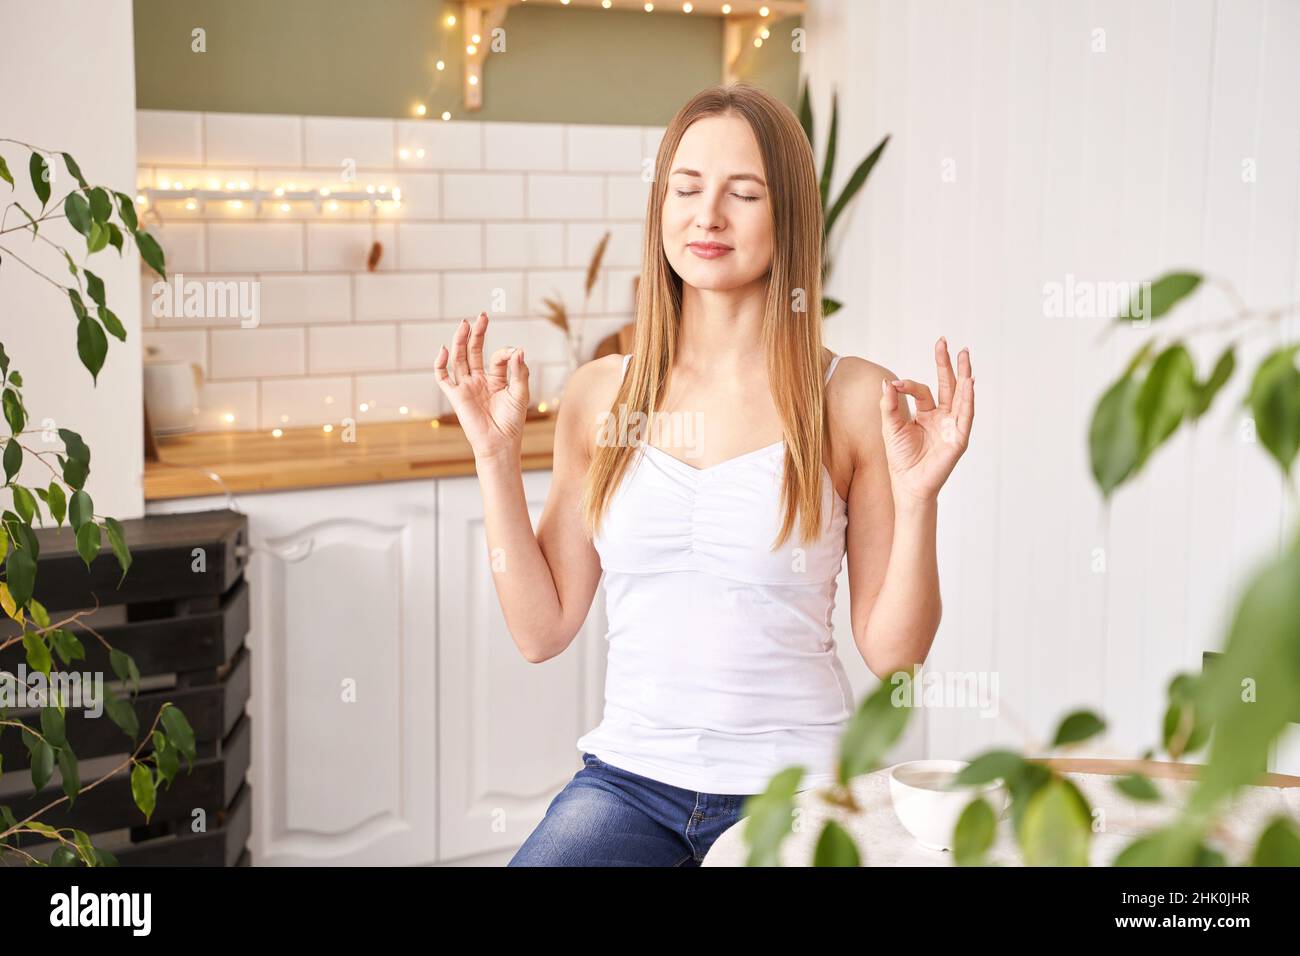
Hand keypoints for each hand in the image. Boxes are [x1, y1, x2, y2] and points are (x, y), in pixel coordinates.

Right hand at [435, 311, 529, 462]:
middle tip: (481, 316)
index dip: (505, 352)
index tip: (514, 354)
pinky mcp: (456, 396)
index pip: (497, 357)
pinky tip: (444, 349)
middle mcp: (479, 380)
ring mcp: (466, 387)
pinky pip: (443, 378)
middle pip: (474, 351)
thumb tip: (518, 350)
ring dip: (460, 341)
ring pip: (459, 359)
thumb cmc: (512, 422)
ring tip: (464, 324)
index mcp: (496, 379)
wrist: (500, 444)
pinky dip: (440, 364)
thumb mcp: (520, 393)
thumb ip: (519, 371)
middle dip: (477, 334)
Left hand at [879, 337, 973, 503]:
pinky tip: (969, 383)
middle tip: (946, 342)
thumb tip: (887, 382)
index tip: (895, 385)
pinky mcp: (959, 438)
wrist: (907, 485)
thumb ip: (889, 405)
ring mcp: (952, 426)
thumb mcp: (890, 427)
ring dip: (963, 375)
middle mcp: (943, 417)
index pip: (922, 390)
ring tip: (964, 355)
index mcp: (927, 413)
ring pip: (961, 396)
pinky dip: (968, 399)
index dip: (908, 385)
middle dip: (947, 364)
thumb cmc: (900, 459)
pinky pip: (966, 415)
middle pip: (948, 385)